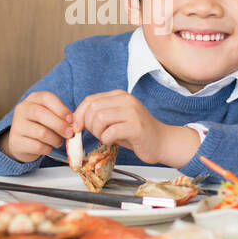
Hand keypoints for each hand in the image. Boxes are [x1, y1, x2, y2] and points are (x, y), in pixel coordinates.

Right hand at [0, 90, 73, 163]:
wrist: (21, 142)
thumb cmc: (40, 125)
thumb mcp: (49, 115)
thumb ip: (61, 116)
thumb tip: (74, 123)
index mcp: (32, 99)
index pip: (46, 98)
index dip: (61, 108)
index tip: (71, 119)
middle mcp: (22, 109)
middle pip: (41, 114)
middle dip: (59, 125)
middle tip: (70, 133)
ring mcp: (17, 125)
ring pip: (41, 132)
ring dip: (55, 139)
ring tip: (59, 142)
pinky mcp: (16, 141)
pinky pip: (37, 146)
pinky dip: (48, 148)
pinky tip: (49, 147)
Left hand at [74, 90, 196, 166]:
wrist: (162, 142)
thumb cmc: (137, 133)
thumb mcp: (116, 120)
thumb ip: (98, 116)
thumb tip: (75, 121)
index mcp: (119, 96)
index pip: (90, 100)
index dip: (79, 115)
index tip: (77, 127)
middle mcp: (126, 100)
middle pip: (92, 108)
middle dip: (88, 125)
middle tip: (97, 135)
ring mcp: (132, 112)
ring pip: (99, 118)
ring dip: (98, 132)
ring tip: (106, 137)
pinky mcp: (136, 126)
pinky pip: (110, 132)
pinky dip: (107, 139)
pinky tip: (113, 141)